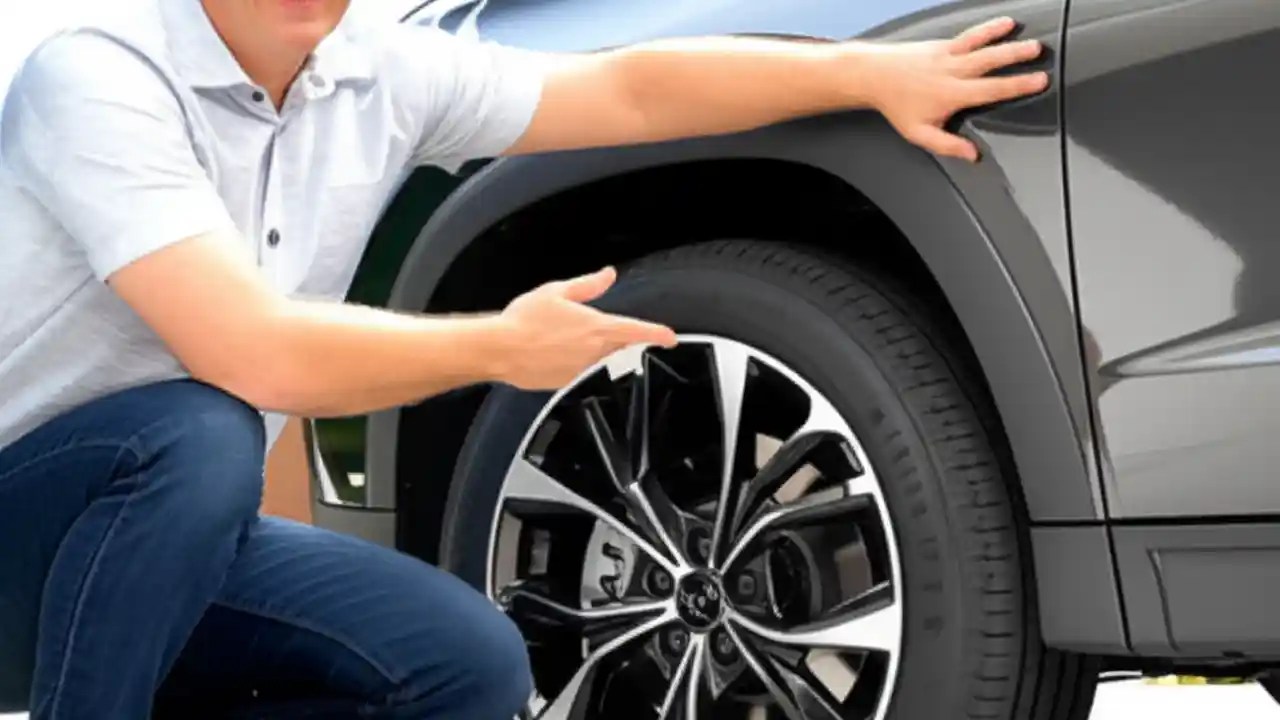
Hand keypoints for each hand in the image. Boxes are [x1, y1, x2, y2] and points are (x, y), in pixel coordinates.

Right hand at [495, 266, 677, 389]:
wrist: (499, 350)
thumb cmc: (524, 320)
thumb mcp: (557, 291)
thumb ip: (588, 285)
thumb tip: (608, 275)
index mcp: (596, 327)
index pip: (636, 331)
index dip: (657, 334)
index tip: (670, 337)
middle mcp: (593, 352)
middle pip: (617, 345)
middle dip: (613, 337)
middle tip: (592, 325)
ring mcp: (580, 370)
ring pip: (598, 358)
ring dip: (591, 348)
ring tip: (562, 336)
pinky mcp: (565, 383)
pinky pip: (578, 370)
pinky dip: (572, 360)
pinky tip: (552, 351)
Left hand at [856, 16, 1049, 160]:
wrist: (874, 75)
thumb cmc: (896, 105)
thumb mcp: (919, 133)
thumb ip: (948, 145)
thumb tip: (972, 155)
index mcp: (952, 94)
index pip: (992, 90)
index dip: (1018, 85)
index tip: (1040, 80)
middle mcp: (953, 71)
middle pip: (990, 61)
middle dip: (1016, 56)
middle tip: (1039, 52)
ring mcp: (948, 54)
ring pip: (981, 43)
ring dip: (1004, 38)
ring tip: (1025, 34)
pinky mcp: (942, 43)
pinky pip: (969, 35)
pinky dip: (987, 28)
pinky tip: (1003, 23)